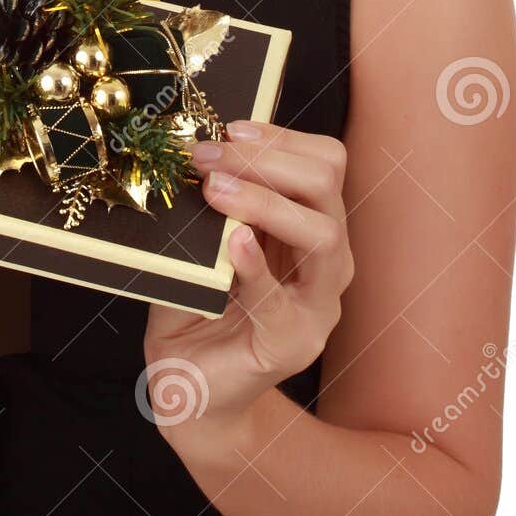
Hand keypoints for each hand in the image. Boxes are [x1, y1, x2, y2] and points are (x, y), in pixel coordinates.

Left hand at [142, 120, 353, 443]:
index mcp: (308, 228)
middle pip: (327, 186)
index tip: (229, 128)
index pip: (324, 163)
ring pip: (322, 235)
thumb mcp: (200, 244)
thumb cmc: (196, 308)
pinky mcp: (293, 344)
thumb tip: (188, 151)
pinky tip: (235, 245)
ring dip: (267, 203)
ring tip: (217, 191)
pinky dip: (259, 269)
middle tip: (208, 156)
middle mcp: (325, 262)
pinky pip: (284, 303)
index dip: (281, 138)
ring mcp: (317, 305)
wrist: (188, 388)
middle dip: (267, 160)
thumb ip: (208, 205)